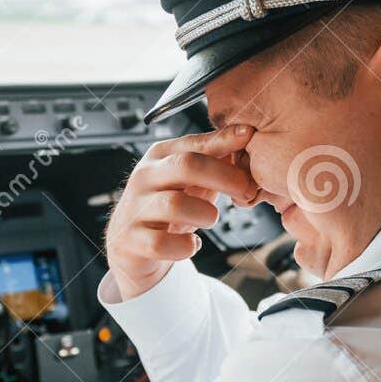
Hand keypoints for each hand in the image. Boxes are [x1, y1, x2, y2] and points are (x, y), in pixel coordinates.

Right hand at [106, 124, 258, 299]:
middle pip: (185, 165)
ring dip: (205, 213)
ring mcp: (136, 208)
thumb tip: (248, 138)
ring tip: (211, 218)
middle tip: (246, 190)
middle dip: (223, 176)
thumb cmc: (167, 204)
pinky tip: (193, 243)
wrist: (131, 242)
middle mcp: (145, 177)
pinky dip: (184, 246)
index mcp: (161, 156)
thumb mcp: (191, 178)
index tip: (248, 135)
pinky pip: (161, 243)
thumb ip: (215, 159)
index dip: (224, 140)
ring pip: (174, 204)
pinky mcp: (132, 239)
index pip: (195, 143)